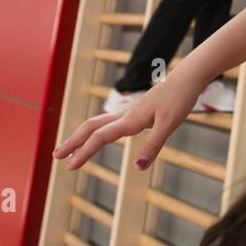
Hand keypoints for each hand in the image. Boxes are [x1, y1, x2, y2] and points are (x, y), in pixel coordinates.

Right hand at [52, 76, 199, 171]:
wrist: (188, 76)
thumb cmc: (180, 98)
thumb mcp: (170, 124)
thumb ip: (153, 145)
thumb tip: (137, 168)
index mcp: (130, 119)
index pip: (100, 136)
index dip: (84, 152)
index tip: (70, 166)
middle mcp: (126, 114)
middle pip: (91, 126)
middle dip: (73, 141)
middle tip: (56, 156)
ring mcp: (131, 111)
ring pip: (98, 122)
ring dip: (82, 135)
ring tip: (71, 147)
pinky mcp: (137, 110)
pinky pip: (110, 120)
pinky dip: (97, 129)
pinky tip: (99, 134)